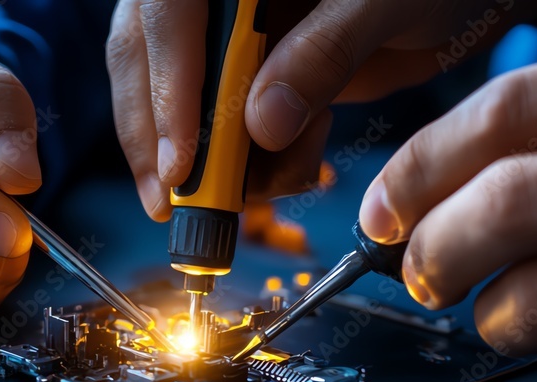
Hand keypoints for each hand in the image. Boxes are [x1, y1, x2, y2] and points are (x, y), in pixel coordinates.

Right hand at [107, 0, 536, 219]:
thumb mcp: (386, 0)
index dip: (166, 85)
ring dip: (217, 159)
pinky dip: (256, 164)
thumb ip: (323, 54)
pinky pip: (233, 128)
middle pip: (151, 58)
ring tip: (273, 183)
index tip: (182, 161)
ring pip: (184, 101)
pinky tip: (296, 168)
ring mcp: (239, 36)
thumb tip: (261, 123)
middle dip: (165, 136)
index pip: (166, 11)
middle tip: (178, 205)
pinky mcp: (263, 75)